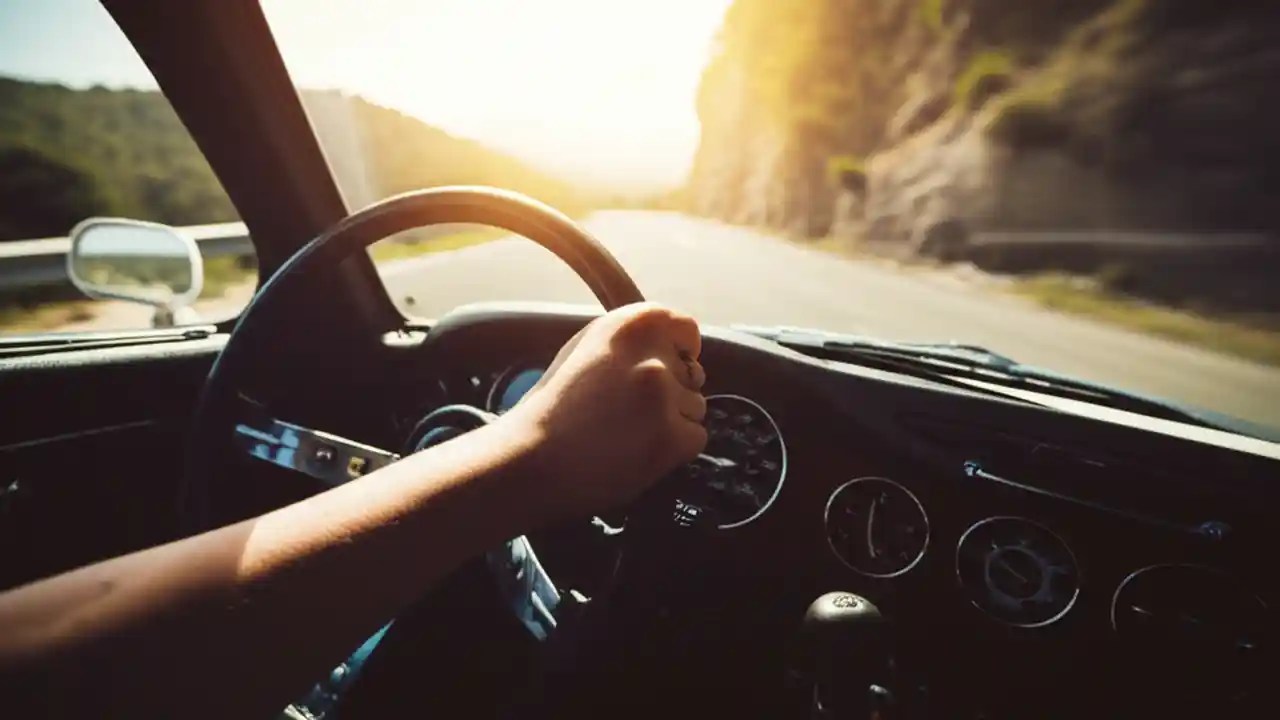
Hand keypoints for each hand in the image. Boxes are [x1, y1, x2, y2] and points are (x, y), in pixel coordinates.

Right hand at [501, 303, 707, 517]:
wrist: (532, 460)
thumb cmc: (552, 409)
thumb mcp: (586, 350)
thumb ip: (629, 343)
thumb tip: (672, 347)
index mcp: (628, 325)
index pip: (684, 327)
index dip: (680, 350)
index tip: (672, 365)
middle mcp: (651, 355)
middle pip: (693, 373)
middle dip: (674, 391)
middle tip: (633, 412)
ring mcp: (664, 396)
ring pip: (696, 407)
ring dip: (673, 421)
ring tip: (629, 434)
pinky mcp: (672, 437)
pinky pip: (695, 437)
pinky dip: (674, 449)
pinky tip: (637, 452)